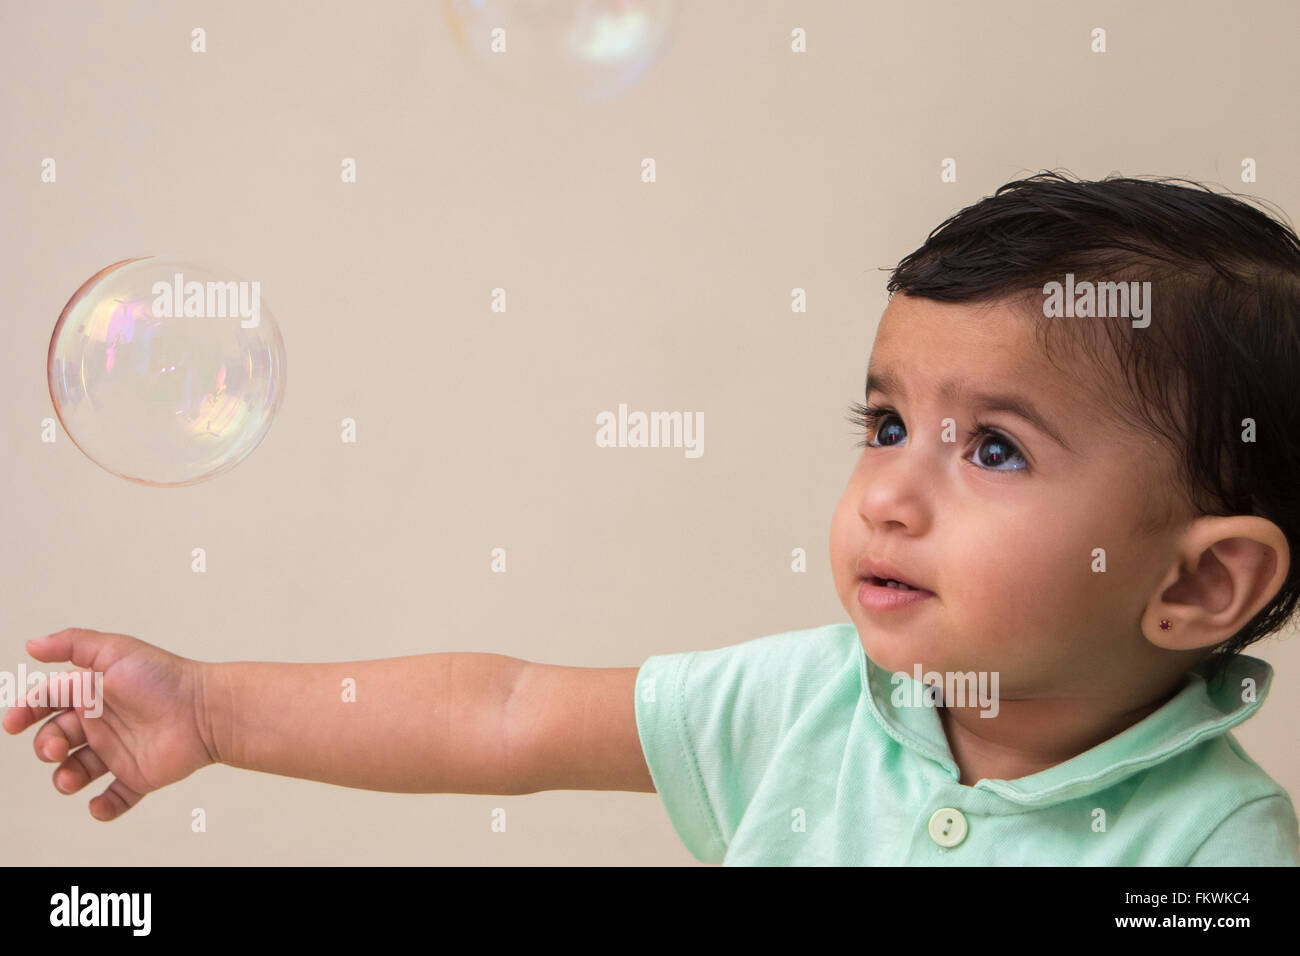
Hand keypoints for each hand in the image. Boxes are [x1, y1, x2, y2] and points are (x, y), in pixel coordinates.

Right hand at [2, 628, 217, 820]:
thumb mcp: (116, 651)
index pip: (48, 702)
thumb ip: (73, 645)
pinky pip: (116, 797)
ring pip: (77, 771)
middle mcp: (102, 722)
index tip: (12, 723)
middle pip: (56, 739)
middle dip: (46, 746)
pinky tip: (99, 804)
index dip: (26, 711)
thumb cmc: (164, 678)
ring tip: (70, 779)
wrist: (207, 710)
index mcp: (92, 693)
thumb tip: (32, 645)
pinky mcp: (139, 776)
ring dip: (65, 778)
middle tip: (55, 749)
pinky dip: (104, 806)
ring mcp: (119, 750)